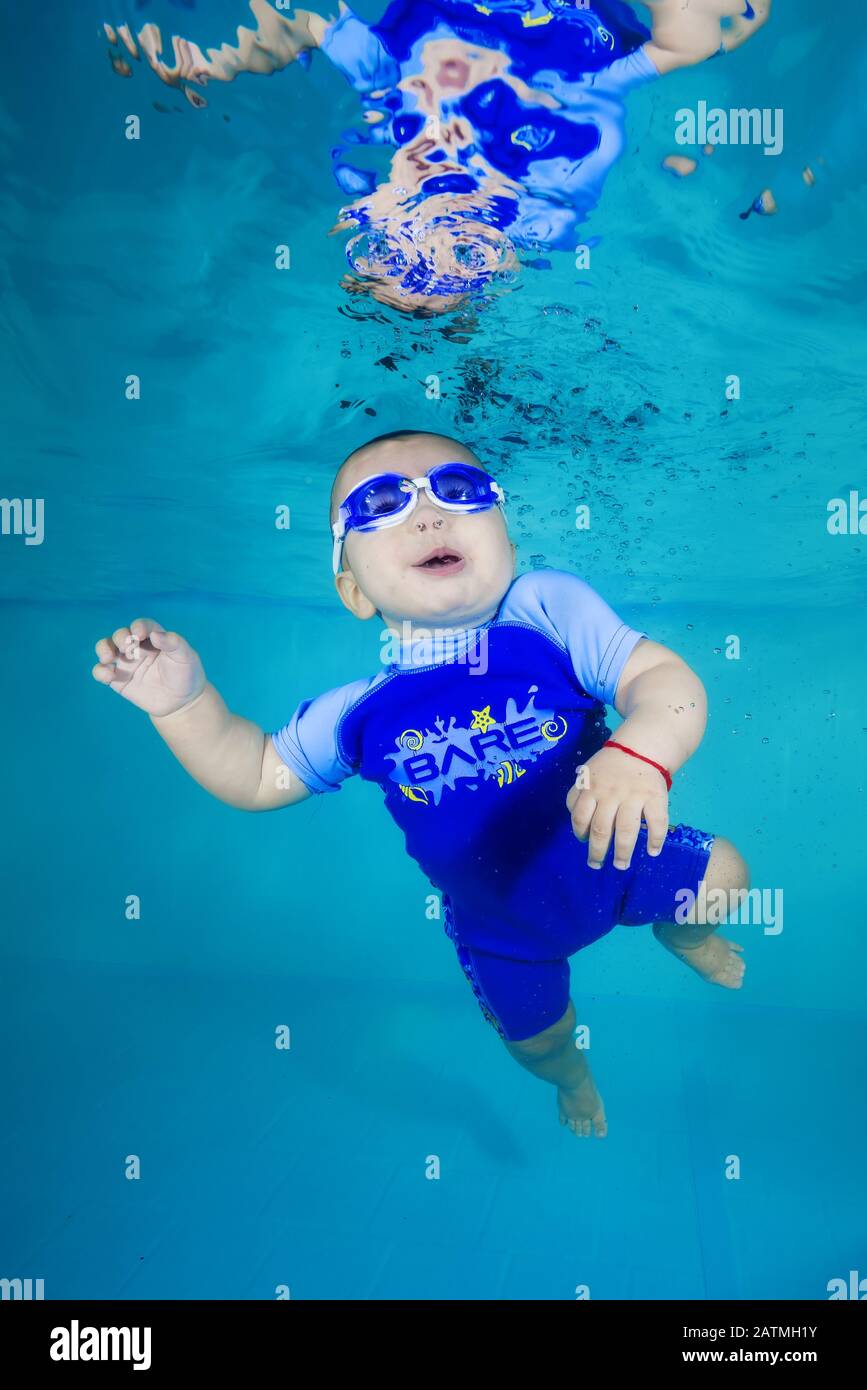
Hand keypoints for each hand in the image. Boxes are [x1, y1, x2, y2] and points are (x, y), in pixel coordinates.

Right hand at [92, 618, 205, 717]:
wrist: (181, 702)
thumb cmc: (186, 674)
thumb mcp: (186, 657)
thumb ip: (173, 643)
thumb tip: (155, 635)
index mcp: (154, 638)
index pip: (142, 626)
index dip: (138, 627)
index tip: (139, 634)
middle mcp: (137, 647)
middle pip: (120, 635)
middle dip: (120, 637)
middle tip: (127, 648)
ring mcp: (126, 663)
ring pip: (106, 648)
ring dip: (103, 648)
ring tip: (108, 657)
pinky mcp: (118, 680)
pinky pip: (101, 671)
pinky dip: (100, 671)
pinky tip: (109, 675)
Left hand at [566, 745, 668, 870]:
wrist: (640, 747)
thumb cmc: (610, 767)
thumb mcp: (587, 774)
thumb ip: (579, 795)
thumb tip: (579, 825)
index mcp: (591, 788)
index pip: (579, 816)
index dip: (579, 832)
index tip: (583, 841)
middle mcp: (610, 794)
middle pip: (601, 828)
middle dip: (598, 851)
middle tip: (596, 865)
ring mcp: (633, 796)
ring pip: (626, 830)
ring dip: (623, 851)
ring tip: (621, 865)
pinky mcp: (655, 797)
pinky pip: (656, 822)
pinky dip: (655, 839)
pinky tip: (653, 851)